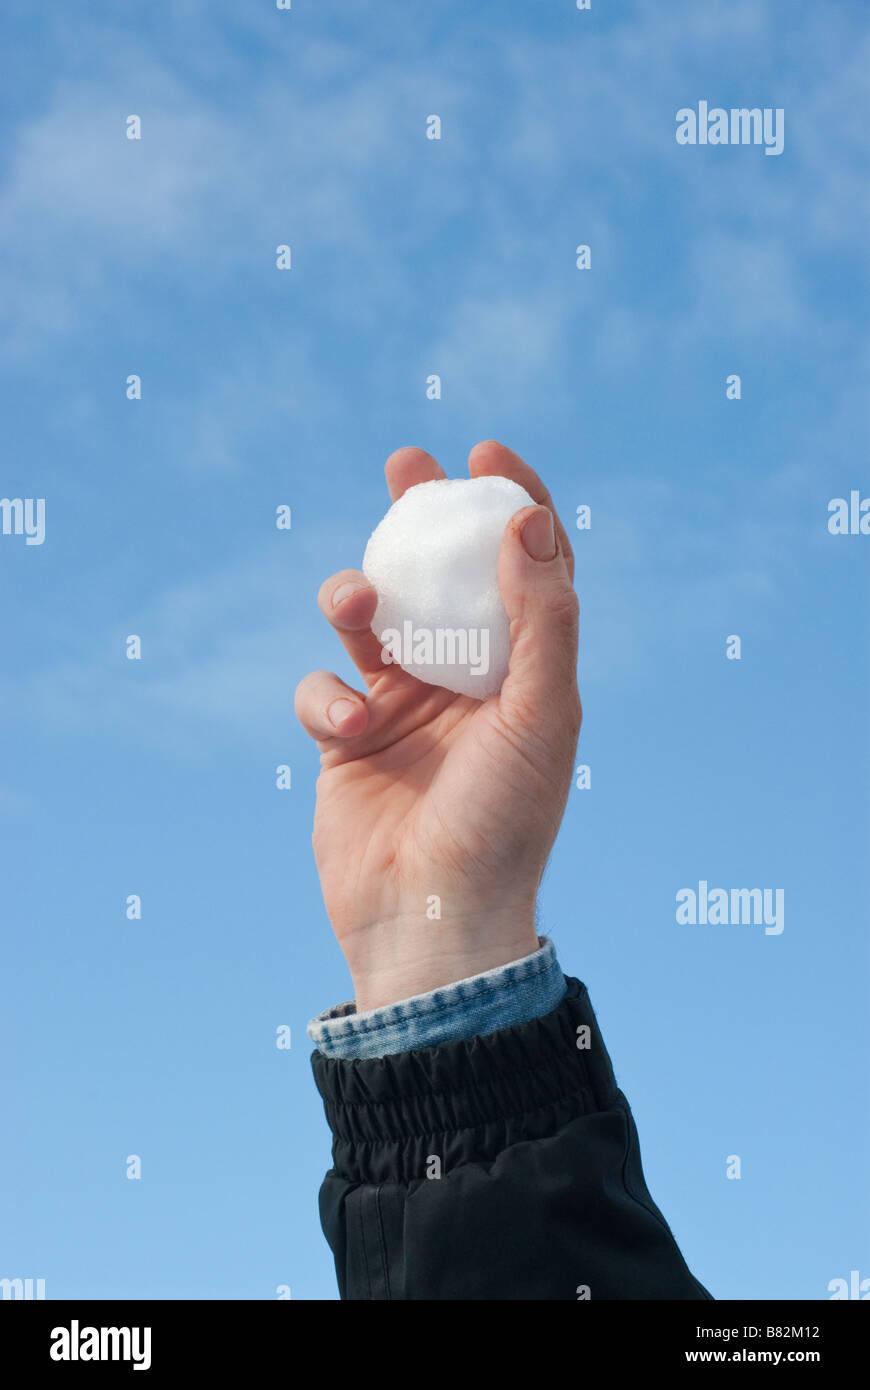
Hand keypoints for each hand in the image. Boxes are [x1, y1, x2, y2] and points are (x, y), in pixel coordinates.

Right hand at [294, 441, 580, 1010]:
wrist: (434, 919)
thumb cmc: (504, 823)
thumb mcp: (543, 716)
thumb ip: (542, 619)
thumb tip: (529, 520)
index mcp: (525, 672)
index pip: (525, 570)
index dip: (512, 506)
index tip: (486, 457)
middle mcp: (465, 680)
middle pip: (444, 577)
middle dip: (422, 518)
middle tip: (406, 466)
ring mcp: (403, 707)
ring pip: (371, 618)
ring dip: (356, 593)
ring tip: (359, 598)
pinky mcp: (347, 740)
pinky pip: (323, 688)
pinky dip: (329, 697)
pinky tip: (354, 729)